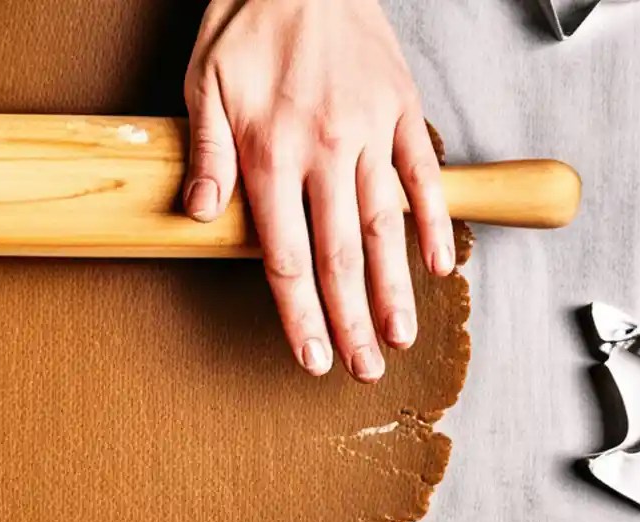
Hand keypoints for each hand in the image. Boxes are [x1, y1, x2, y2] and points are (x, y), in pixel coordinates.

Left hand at [183, 0, 453, 382]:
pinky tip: (442, 263)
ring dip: (395, 288)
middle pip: (341, 256)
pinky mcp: (403, 110)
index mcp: (271, 152)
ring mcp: (371, 132)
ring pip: (386, 226)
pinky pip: (425, 174)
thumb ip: (206, 155)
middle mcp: (326, 151)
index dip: (299, 314)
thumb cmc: (248, 22)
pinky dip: (436, 220)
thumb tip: (197, 216)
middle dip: (352, 322)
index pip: (287, 255)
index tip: (311, 357)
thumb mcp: (204, 84)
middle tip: (364, 369)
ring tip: (401, 336)